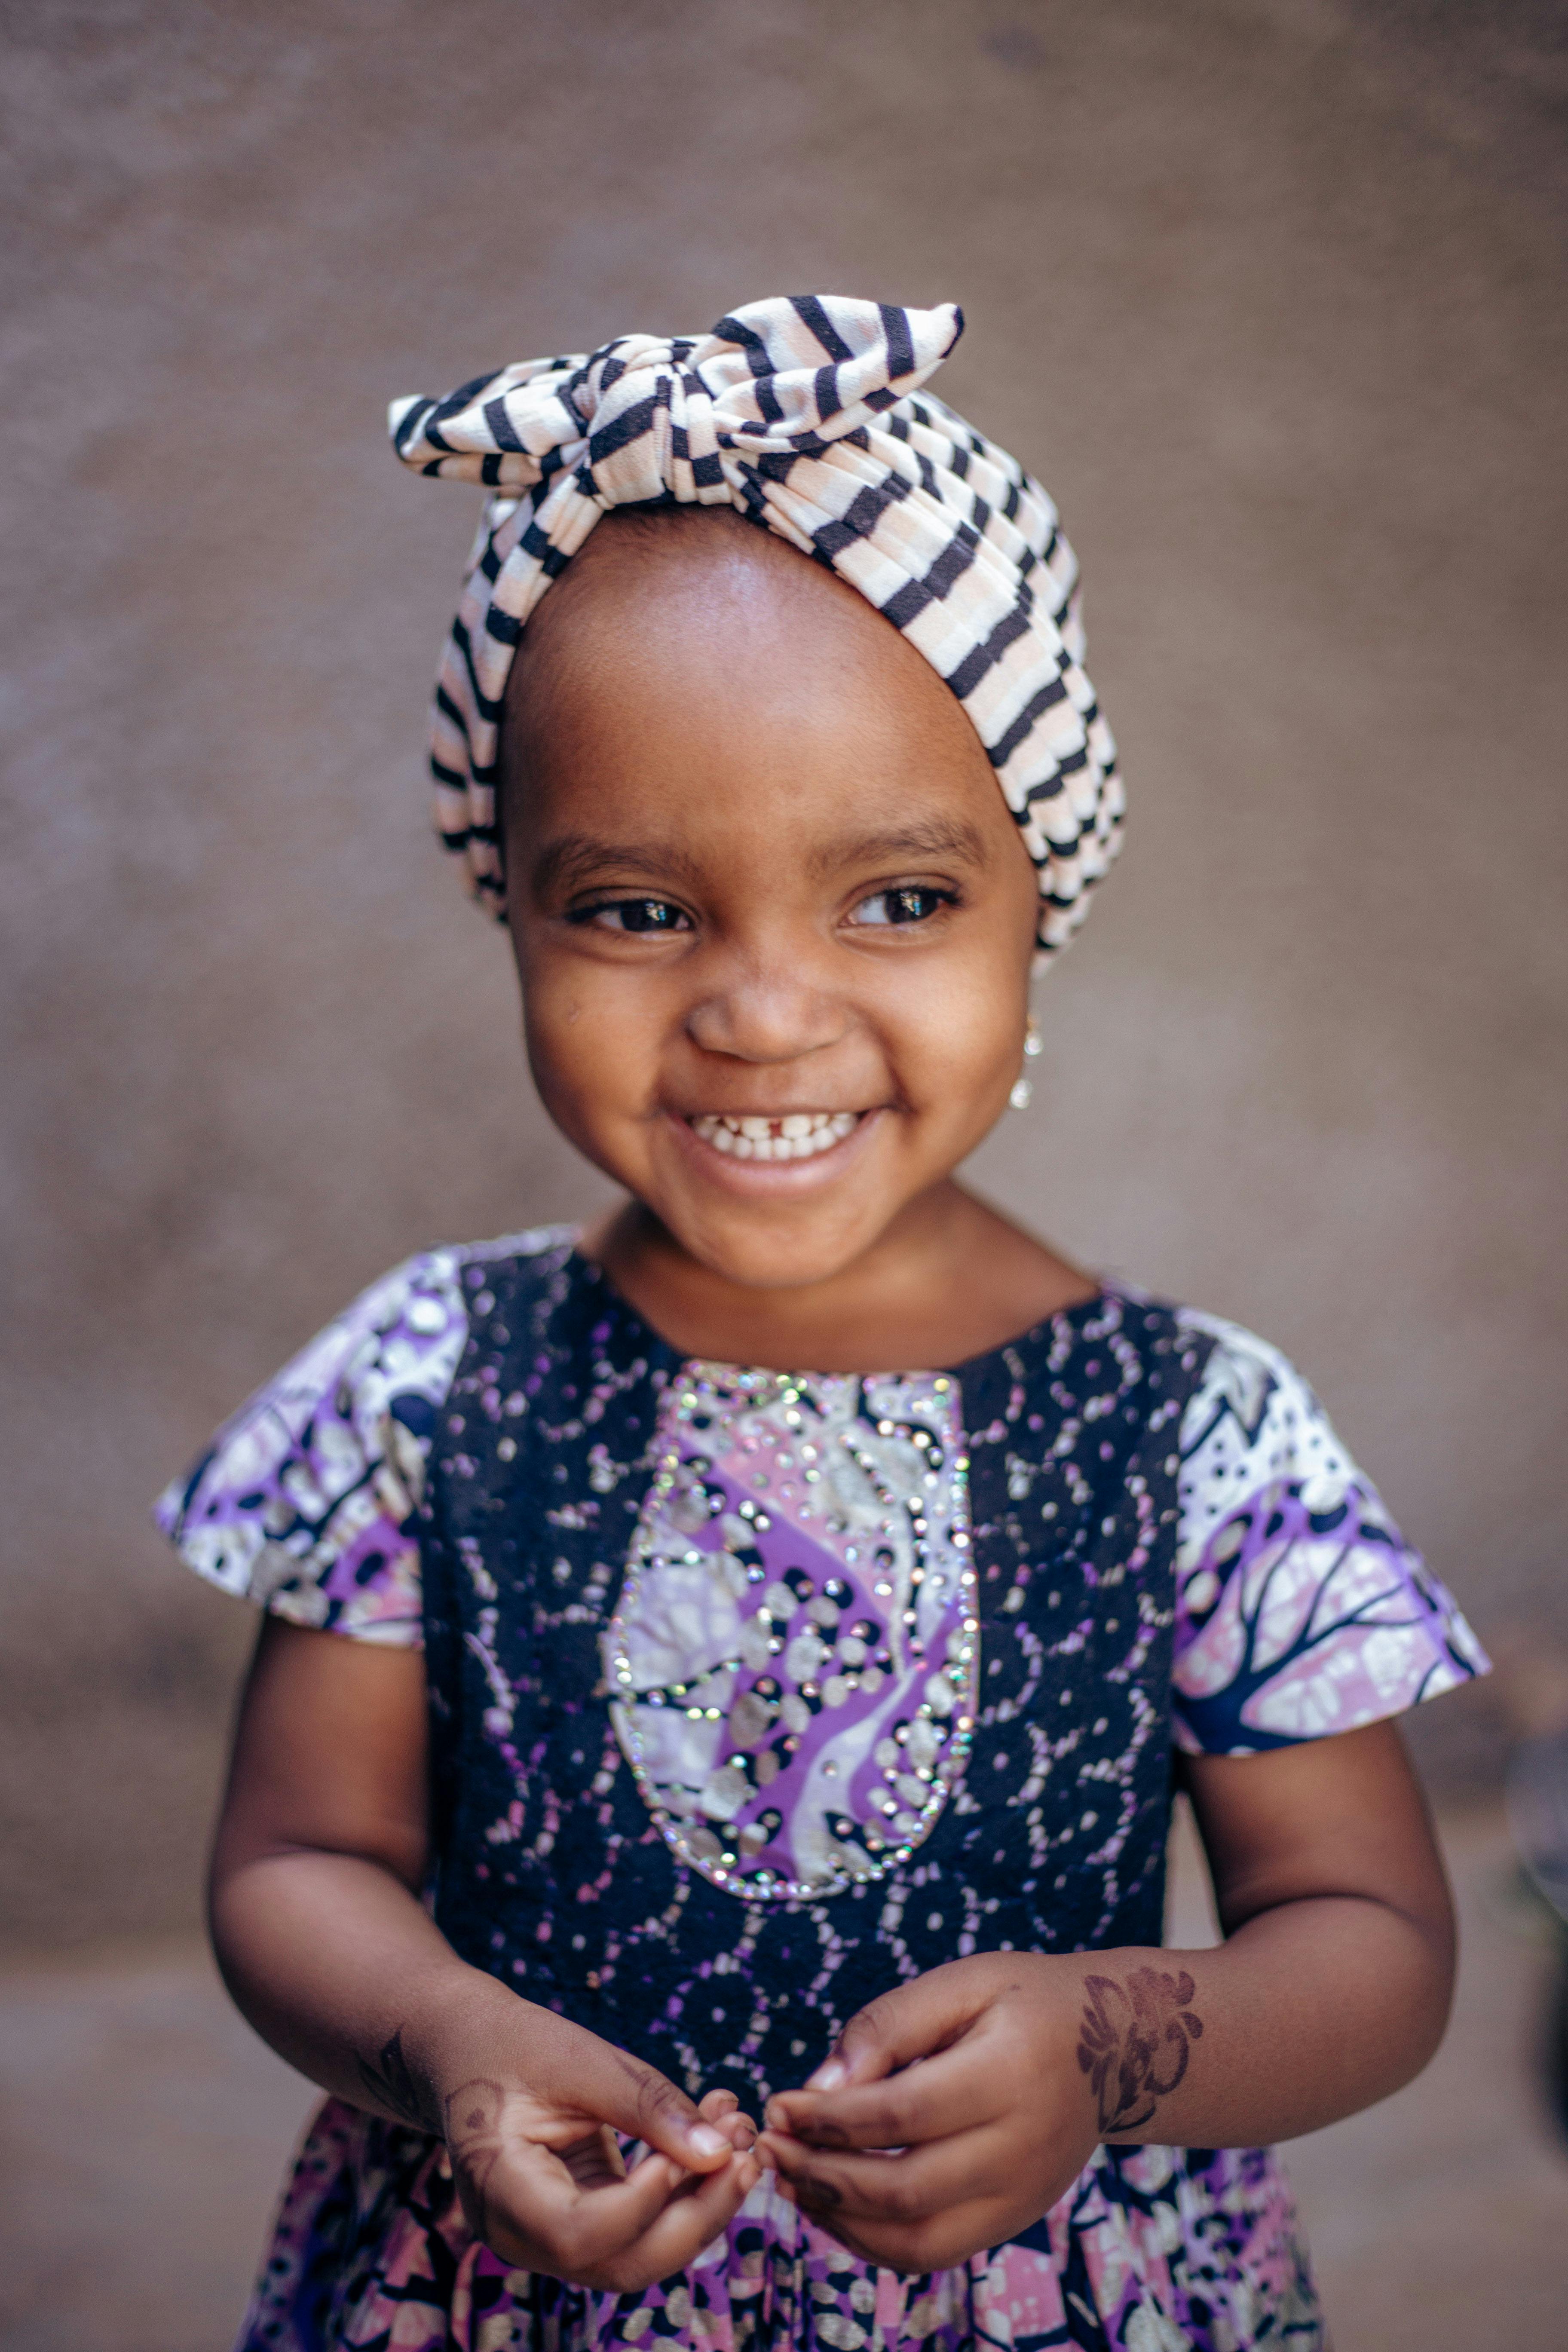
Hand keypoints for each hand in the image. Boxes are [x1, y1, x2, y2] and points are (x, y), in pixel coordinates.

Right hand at [438, 2010, 759, 2292]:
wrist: (472, 2050)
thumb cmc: (515, 2046)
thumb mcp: (579, 2058)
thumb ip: (645, 2106)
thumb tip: (719, 2153)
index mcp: (498, 2188)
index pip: (577, 2233)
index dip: (644, 2202)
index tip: (698, 2147)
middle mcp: (520, 2235)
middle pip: (620, 2262)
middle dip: (697, 2215)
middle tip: (748, 2152)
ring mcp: (548, 2240)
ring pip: (639, 2254)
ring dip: (702, 2205)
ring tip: (741, 2137)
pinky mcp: (580, 2224)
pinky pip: (639, 2229)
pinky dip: (684, 2191)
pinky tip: (717, 2138)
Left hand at [758, 1954, 1097, 2273]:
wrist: (1114, 2048)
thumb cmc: (1023, 2003)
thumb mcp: (962, 1984)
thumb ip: (888, 2027)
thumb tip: (820, 2086)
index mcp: (1011, 2076)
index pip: (904, 2115)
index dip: (830, 2119)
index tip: (779, 2104)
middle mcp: (1022, 2150)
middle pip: (904, 2190)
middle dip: (821, 2176)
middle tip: (769, 2148)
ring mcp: (1022, 2198)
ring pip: (916, 2241)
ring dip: (839, 2219)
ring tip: (790, 2181)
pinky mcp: (1014, 2221)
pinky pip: (933, 2253)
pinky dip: (872, 2241)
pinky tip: (833, 2204)